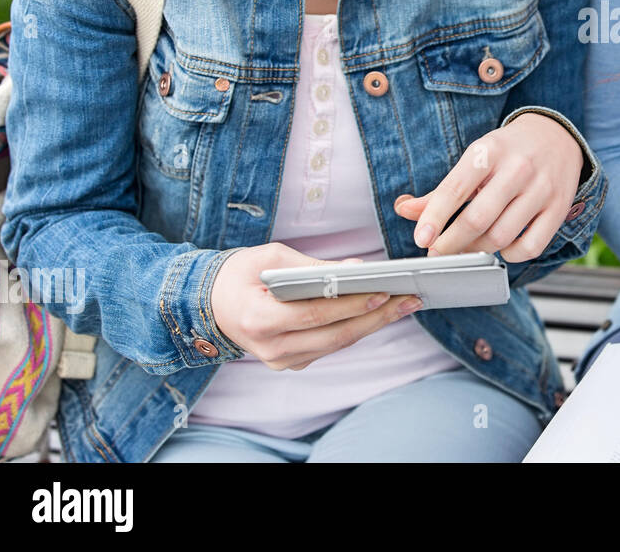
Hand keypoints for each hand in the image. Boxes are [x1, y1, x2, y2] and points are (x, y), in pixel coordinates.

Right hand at [210, 243, 421, 370]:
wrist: (209, 305)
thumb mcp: (270, 257)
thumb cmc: (239, 274)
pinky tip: (381, 313)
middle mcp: (271, 348)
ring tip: (405, 304)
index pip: (316, 314)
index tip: (384, 290)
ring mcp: (281, 360)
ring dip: (374, 324)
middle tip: (410, 299)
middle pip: (335, 335)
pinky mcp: (292, 362)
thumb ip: (312, 266)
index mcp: (259, 319)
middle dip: (377, 316)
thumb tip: (356, 268)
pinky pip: (330, 346)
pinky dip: (357, 329)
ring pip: (337, 344)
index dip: (352, 304)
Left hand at [394, 112, 583, 262]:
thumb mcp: (474, 159)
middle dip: (451, 243)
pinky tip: (502, 247)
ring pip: (502, 236)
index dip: (434, 218)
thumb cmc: (507, 151)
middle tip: (437, 252)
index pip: (455, 189)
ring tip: (468, 248)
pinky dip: (511, 255)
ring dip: (478, 250)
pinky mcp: (559, 208)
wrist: (557, 136)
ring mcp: (542, 189)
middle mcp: (517, 168)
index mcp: (488, 151)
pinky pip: (531, 246)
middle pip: (478, 219)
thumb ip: (441, 190)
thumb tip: (403, 210)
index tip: (421, 239)